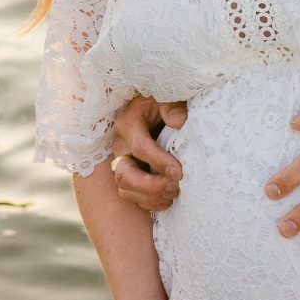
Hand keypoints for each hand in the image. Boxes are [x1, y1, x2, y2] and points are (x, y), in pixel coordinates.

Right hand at [110, 94, 187, 212]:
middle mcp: (120, 146)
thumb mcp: (165, 97)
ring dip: (150, 197)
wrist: (152, 108)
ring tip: (174, 192)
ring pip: (125, 190)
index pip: (140, 148)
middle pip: (124, 175)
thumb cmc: (160, 102)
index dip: (159, 162)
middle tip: (174, 186)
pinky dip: (150, 203)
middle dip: (150, 187)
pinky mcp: (128, 174)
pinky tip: (168, 198)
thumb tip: (179, 121)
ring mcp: (122, 162)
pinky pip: (132, 197)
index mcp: (127, 124)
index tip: (179, 172)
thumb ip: (172, 106)